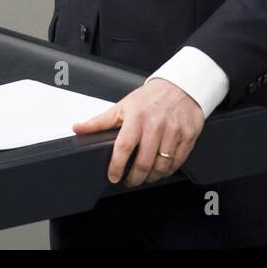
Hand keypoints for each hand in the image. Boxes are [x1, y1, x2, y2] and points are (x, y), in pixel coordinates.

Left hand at [72, 78, 204, 186]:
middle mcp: (155, 125)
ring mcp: (173, 131)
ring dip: (151, 177)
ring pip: (161, 166)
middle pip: (143, 162)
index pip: (123, 147)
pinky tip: (161, 170)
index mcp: (136, 118)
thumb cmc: (149, 98)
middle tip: (129, 181)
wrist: (180, 86)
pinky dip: (168, 171)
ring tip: (145, 177)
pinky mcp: (188, 135)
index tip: (113, 176)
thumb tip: (78, 128)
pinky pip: (177, 161)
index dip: (116, 166)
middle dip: (134, 178)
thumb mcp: (122, 106)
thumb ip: (100, 121)